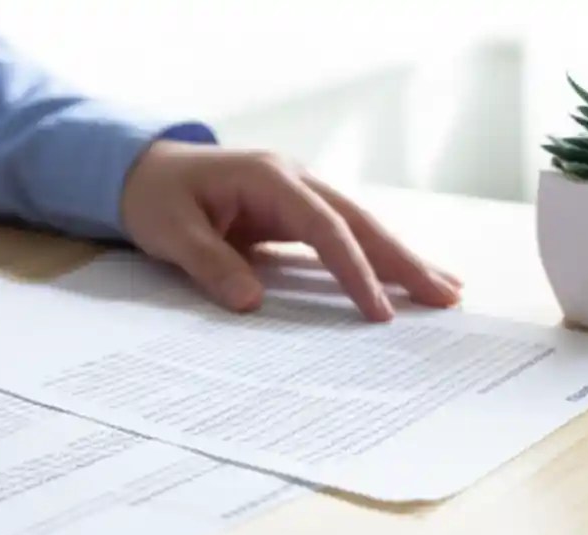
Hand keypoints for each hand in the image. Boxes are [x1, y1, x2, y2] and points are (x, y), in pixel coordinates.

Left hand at [120, 141, 461, 319]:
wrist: (140, 170)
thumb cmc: (154, 197)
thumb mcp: (171, 232)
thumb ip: (211, 266)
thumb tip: (253, 304)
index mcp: (268, 177)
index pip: (325, 228)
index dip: (355, 270)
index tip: (379, 311)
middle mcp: (294, 179)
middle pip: (360, 221)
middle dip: (404, 260)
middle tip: (448, 296)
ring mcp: (297, 193)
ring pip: (359, 226)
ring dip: (400, 258)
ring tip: (447, 290)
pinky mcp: (293, 211)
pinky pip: (341, 236)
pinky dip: (372, 257)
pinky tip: (402, 277)